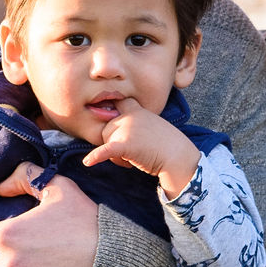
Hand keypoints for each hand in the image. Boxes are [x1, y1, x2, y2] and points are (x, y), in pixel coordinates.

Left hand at [82, 110, 200, 199]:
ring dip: (116, 155)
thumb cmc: (166, 145)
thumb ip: (136, 125)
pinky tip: (88, 162)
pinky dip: (96, 157)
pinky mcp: (125, 145)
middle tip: (133, 154)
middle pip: (107, 130)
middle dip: (115, 144)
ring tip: (134, 160)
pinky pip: (105, 150)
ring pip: (106, 142)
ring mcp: (127, 129)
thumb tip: (117, 133)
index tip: (104, 109)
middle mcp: (130, 116)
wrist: (178, 157)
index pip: (117, 103)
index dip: (110, 109)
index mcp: (137, 110)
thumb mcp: (152, 126)